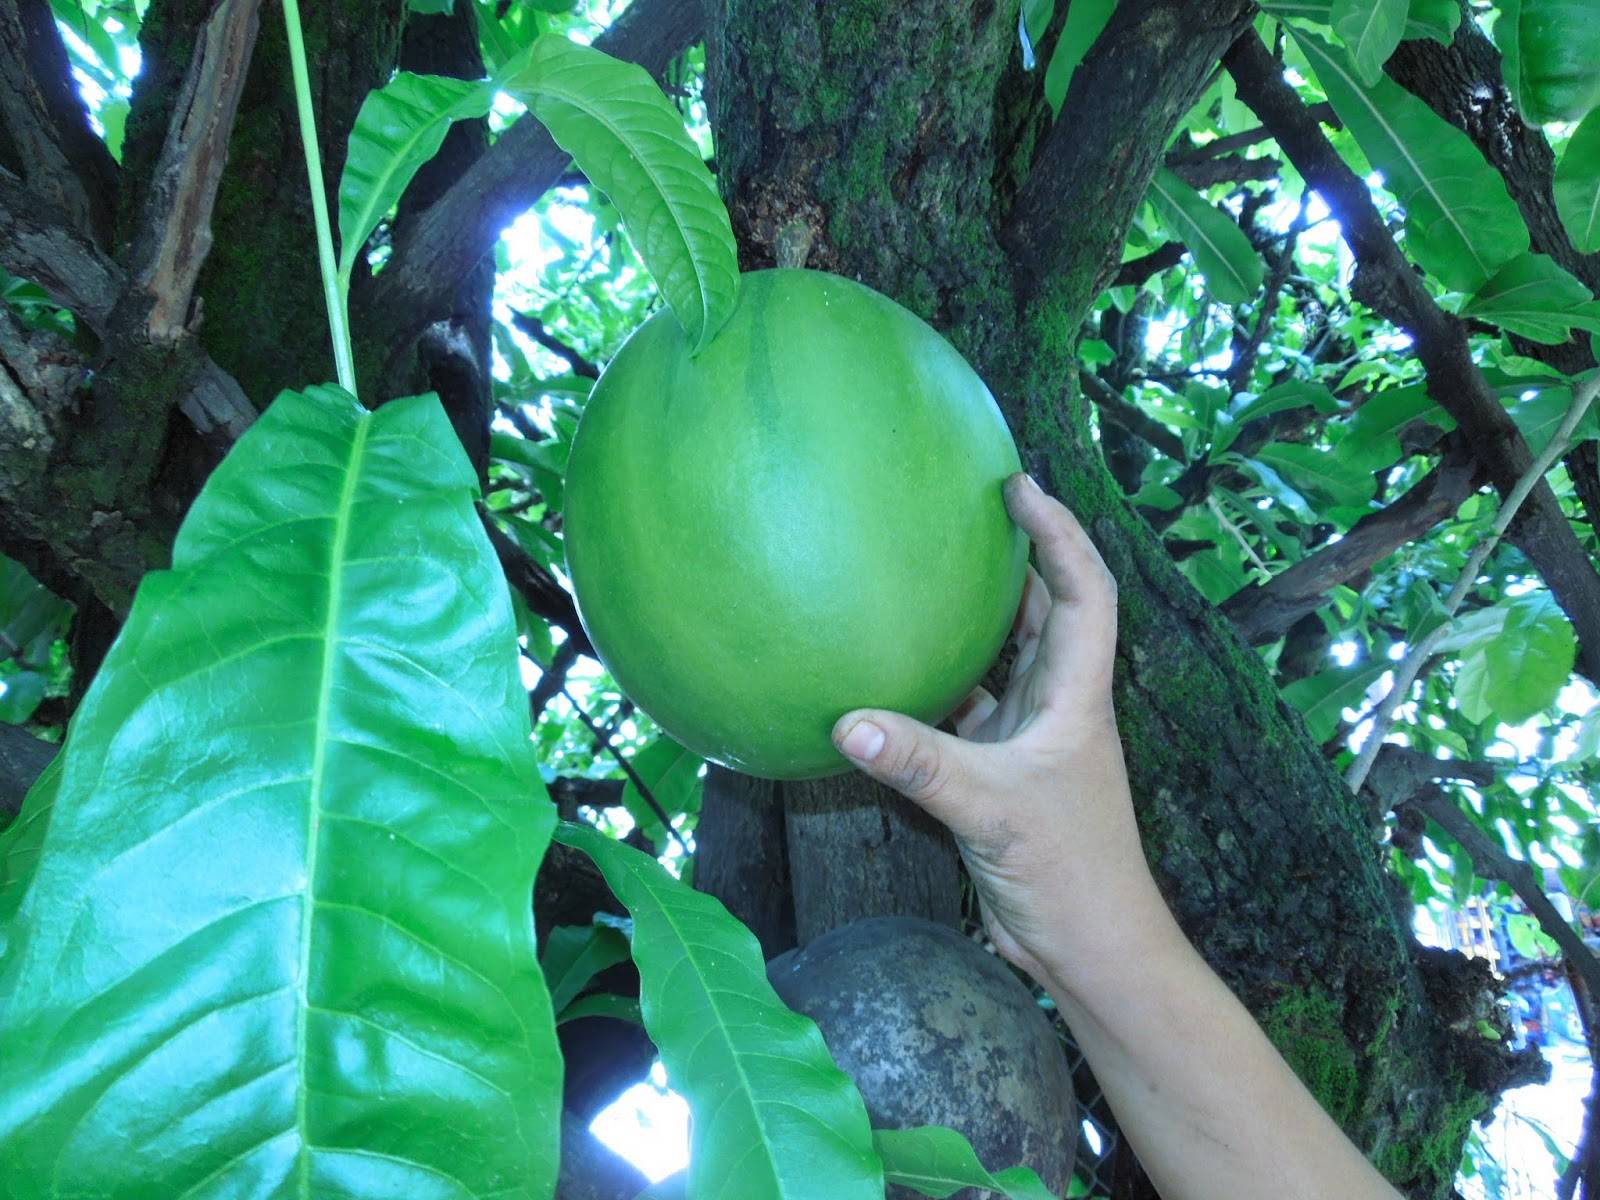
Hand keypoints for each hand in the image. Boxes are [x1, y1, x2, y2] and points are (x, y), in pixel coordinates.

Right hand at [832, 473, 1163, 985]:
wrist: (1087, 948)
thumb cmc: (1069, 871)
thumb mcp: (993, 809)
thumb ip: (922, 764)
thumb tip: (845, 720)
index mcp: (1075, 694)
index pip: (1083, 590)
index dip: (1059, 532)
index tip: (1018, 486)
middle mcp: (1054, 706)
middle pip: (1042, 612)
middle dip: (1013, 559)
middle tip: (964, 513)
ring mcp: (1025, 741)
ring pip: (999, 661)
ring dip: (969, 622)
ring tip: (917, 576)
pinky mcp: (995, 776)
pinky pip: (959, 713)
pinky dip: (928, 689)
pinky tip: (882, 676)